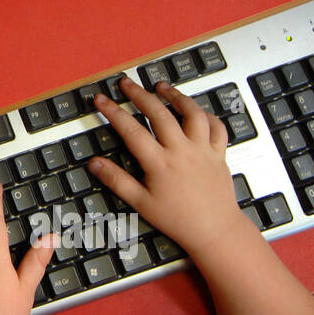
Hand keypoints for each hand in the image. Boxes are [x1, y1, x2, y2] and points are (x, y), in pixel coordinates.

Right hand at [89, 78, 247, 255]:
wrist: (215, 231)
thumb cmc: (178, 220)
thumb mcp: (141, 204)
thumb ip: (116, 181)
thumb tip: (94, 164)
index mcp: (160, 164)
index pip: (131, 131)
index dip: (113, 112)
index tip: (101, 100)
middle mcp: (182, 151)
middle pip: (159, 114)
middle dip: (139, 94)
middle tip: (126, 82)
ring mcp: (203, 150)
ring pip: (191, 113)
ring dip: (175, 96)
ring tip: (161, 86)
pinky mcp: (219, 154)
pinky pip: (217, 127)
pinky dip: (206, 115)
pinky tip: (195, 109)